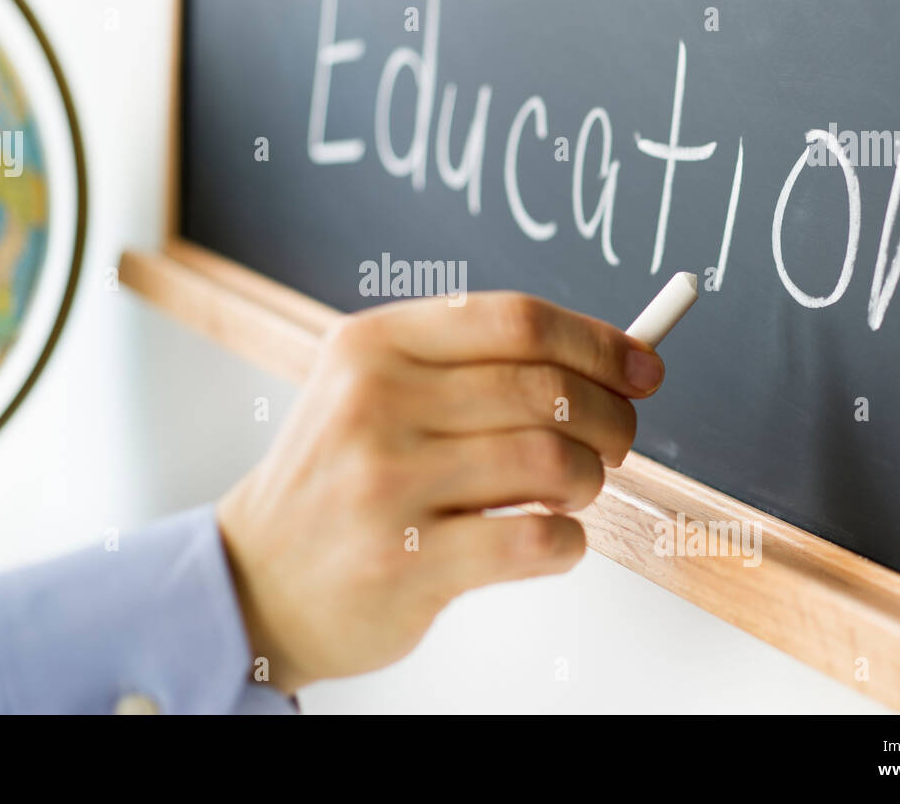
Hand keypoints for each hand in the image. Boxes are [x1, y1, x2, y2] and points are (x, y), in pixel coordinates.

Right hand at [216, 292, 663, 693]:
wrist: (257, 578)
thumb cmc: (338, 479)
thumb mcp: (375, 391)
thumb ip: (476, 366)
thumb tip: (617, 360)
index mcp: (371, 346)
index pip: (516, 321)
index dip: (598, 342)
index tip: (642, 367)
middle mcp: (374, 404)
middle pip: (546, 388)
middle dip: (611, 417)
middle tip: (616, 440)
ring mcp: (387, 484)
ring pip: (553, 462)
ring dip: (589, 482)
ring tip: (571, 492)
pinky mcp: (406, 562)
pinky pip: (538, 540)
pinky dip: (568, 542)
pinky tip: (547, 538)